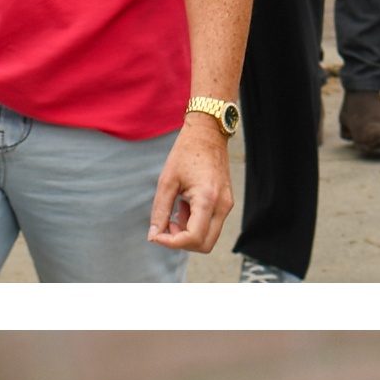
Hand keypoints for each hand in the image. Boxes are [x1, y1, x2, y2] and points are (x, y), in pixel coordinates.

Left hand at [149, 118, 234, 253]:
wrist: (207, 135)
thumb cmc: (186, 153)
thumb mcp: (166, 182)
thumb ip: (159, 211)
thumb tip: (153, 235)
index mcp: (207, 198)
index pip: (193, 237)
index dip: (171, 242)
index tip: (156, 235)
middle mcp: (222, 205)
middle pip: (204, 245)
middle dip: (181, 242)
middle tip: (167, 225)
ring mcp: (227, 204)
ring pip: (209, 238)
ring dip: (188, 233)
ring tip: (176, 210)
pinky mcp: (226, 202)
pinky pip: (212, 225)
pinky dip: (195, 224)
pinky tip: (185, 206)